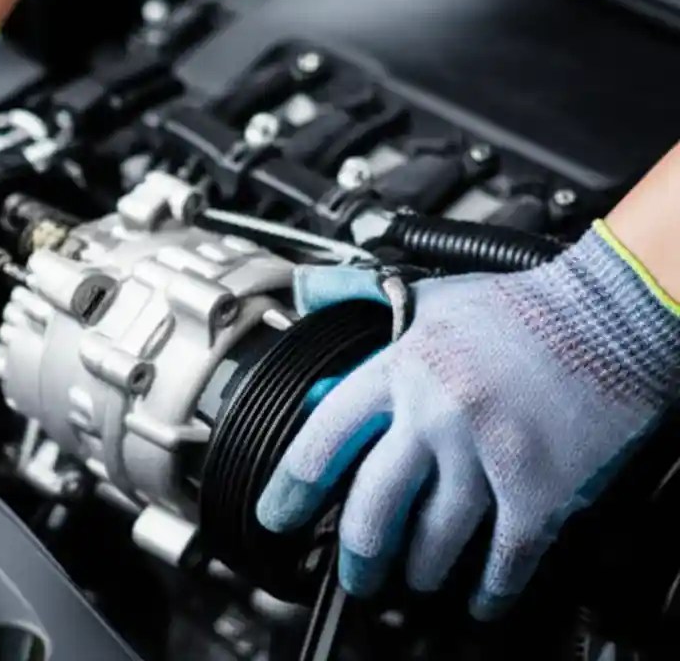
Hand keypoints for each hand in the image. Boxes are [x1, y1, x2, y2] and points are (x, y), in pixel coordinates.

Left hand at [256, 224, 679, 619]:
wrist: (614, 313)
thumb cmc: (524, 307)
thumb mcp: (429, 293)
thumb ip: (357, 293)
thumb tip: (304, 292)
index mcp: (402, 368)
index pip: (325, 437)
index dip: (294, 486)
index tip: (277, 515)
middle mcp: (435, 413)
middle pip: (373, 503)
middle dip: (357, 553)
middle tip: (353, 574)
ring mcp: (487, 453)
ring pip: (433, 536)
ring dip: (419, 571)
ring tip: (413, 580)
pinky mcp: (541, 486)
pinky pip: (505, 555)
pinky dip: (491, 587)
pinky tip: (481, 599)